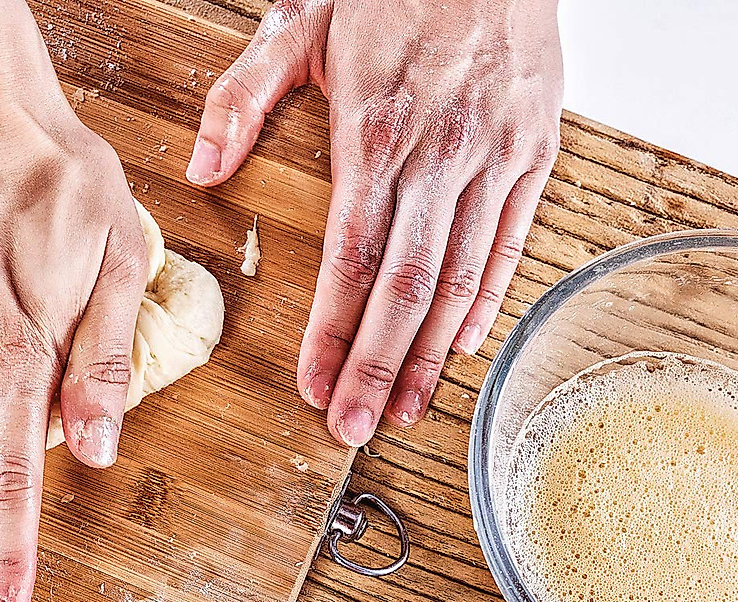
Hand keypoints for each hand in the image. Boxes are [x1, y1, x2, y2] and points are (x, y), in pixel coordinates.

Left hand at [187, 0, 561, 444]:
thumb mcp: (303, 19)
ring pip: (460, 277)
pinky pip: (510, 242)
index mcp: (375, 132)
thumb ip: (244, 95)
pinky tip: (464, 346)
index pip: (351, 257)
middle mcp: (439, 156)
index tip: (315, 387)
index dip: (333, 332)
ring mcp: (494, 158)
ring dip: (431, 352)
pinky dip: (489, 300)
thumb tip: (202, 166)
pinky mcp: (535, 152)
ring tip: (410, 409)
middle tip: (358, 426)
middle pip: (405, 285)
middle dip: (379, 365)